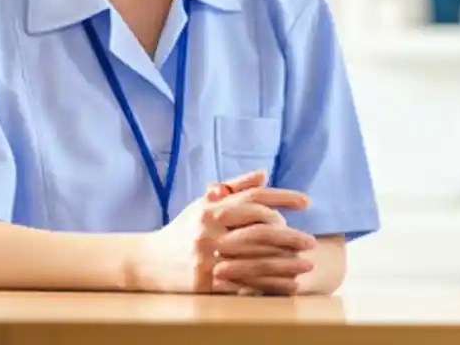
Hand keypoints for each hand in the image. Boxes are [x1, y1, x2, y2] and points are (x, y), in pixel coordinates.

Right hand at [130, 170, 317, 294]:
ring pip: (254, 259)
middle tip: (311, 241)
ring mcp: (207, 257)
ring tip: (307, 264)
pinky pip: (244, 283)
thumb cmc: (183, 230)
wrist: (148, 262)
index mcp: (211, 209)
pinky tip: (287, 285)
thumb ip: (234, 188)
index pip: (253, 199)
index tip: (306, 202)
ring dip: (285, 263)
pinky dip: (268, 285)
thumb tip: (264, 175)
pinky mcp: (205, 282)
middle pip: (258, 230)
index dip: (282, 197)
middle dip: (289, 236)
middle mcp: (209, 231)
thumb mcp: (203, 203)